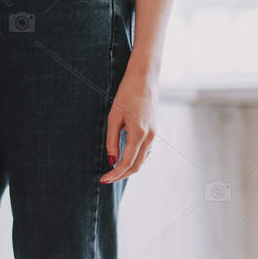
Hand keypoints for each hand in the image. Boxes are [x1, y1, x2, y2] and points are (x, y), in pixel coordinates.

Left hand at [102, 68, 157, 182]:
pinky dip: (134, 159)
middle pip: (136, 165)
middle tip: (106, 179)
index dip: (115, 174)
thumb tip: (111, 160)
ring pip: (142, 160)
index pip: (126, 162)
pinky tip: (123, 160)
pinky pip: (145, 151)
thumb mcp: (113, 117)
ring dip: (128, 169)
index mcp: (139, 133)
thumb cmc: (126, 95)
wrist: (144, 79)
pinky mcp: (153, 131)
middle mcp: (149, 136)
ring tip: (113, 172)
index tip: (103, 179)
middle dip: (121, 175)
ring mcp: (153, 134)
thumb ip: (112, 140)